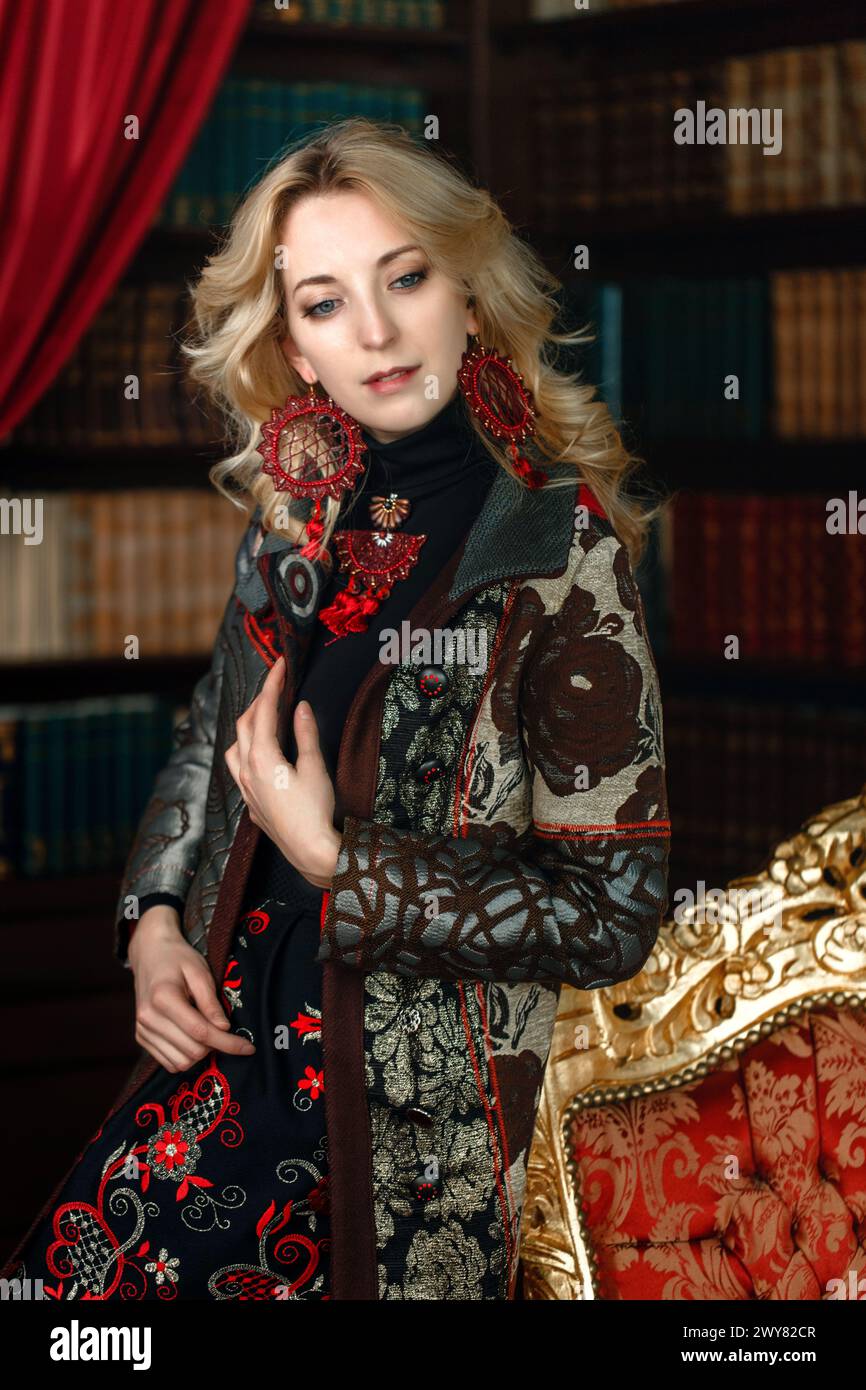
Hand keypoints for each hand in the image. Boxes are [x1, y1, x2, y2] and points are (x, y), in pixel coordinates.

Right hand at [127, 905, 255, 1071]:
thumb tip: (224, 1029)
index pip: (200, 1032)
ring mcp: (142, 1030)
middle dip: (216, 1047)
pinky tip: (193, 1038)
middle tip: (226, 1032)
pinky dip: (186, 1056)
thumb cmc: (178, 958)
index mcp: (163, 999)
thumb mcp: (200, 972)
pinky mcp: (141, 1037)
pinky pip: (169, 1062)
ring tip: (207, 1031)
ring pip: (180, 1063)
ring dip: (201, 1054)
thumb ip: (211, 1002)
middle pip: (192, 1051)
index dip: (228, 1043)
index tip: (248, 1048)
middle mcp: (148, 1018)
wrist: (150, 954)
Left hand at [224, 655, 341, 888]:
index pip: (264, 710)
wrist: (309, 850)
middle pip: (245, 724)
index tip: (280, 665)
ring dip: (246, 726)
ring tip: (263, 717)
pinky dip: (245, 750)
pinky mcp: (251, 803)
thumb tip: (301, 707)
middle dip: (259, 701)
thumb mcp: (315, 767)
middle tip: (276, 685)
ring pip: (234, 747)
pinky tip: (259, 754)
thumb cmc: (315, 810)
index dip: (272, 684)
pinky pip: (238, 768)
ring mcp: (246, 788)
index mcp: (262, 757)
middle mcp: (247, 770)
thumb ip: (306, 735)